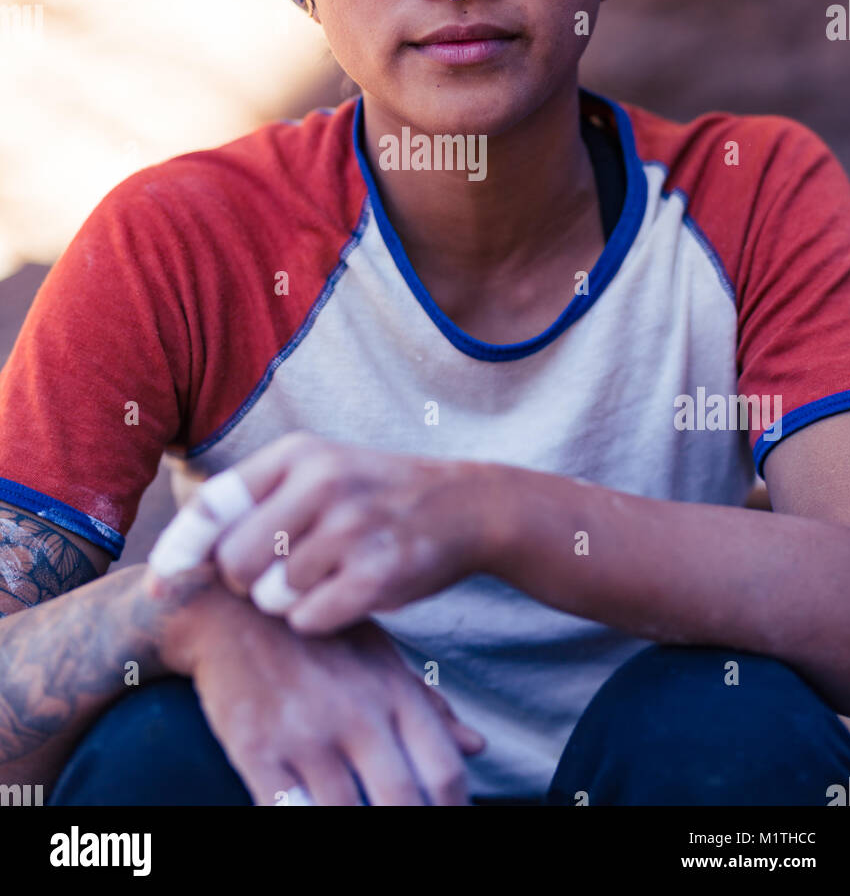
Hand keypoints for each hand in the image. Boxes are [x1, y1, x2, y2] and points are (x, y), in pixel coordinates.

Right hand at [159, 579, 484, 805]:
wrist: (231, 608)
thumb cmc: (314, 633)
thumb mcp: (377, 653)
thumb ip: (424, 702)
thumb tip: (477, 746)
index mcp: (392, 691)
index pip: (443, 770)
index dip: (453, 809)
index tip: (448, 819)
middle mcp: (355, 714)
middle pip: (402, 801)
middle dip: (411, 825)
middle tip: (408, 837)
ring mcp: (305, 734)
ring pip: (344, 815)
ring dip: (355, 826)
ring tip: (356, 816)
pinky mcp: (256, 750)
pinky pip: (286, 812)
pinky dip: (304, 821)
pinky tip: (311, 815)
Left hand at [207, 433, 502, 632]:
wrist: (465, 506)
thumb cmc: (373, 496)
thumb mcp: (319, 472)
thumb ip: (256, 504)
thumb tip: (180, 559)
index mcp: (300, 453)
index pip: (215, 504)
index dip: (178, 547)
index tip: (160, 582)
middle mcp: (323, 483)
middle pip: (235, 562)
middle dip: (245, 581)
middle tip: (276, 574)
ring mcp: (353, 528)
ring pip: (272, 595)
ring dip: (286, 601)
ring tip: (322, 576)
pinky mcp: (378, 574)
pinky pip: (309, 619)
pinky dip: (317, 618)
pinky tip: (343, 595)